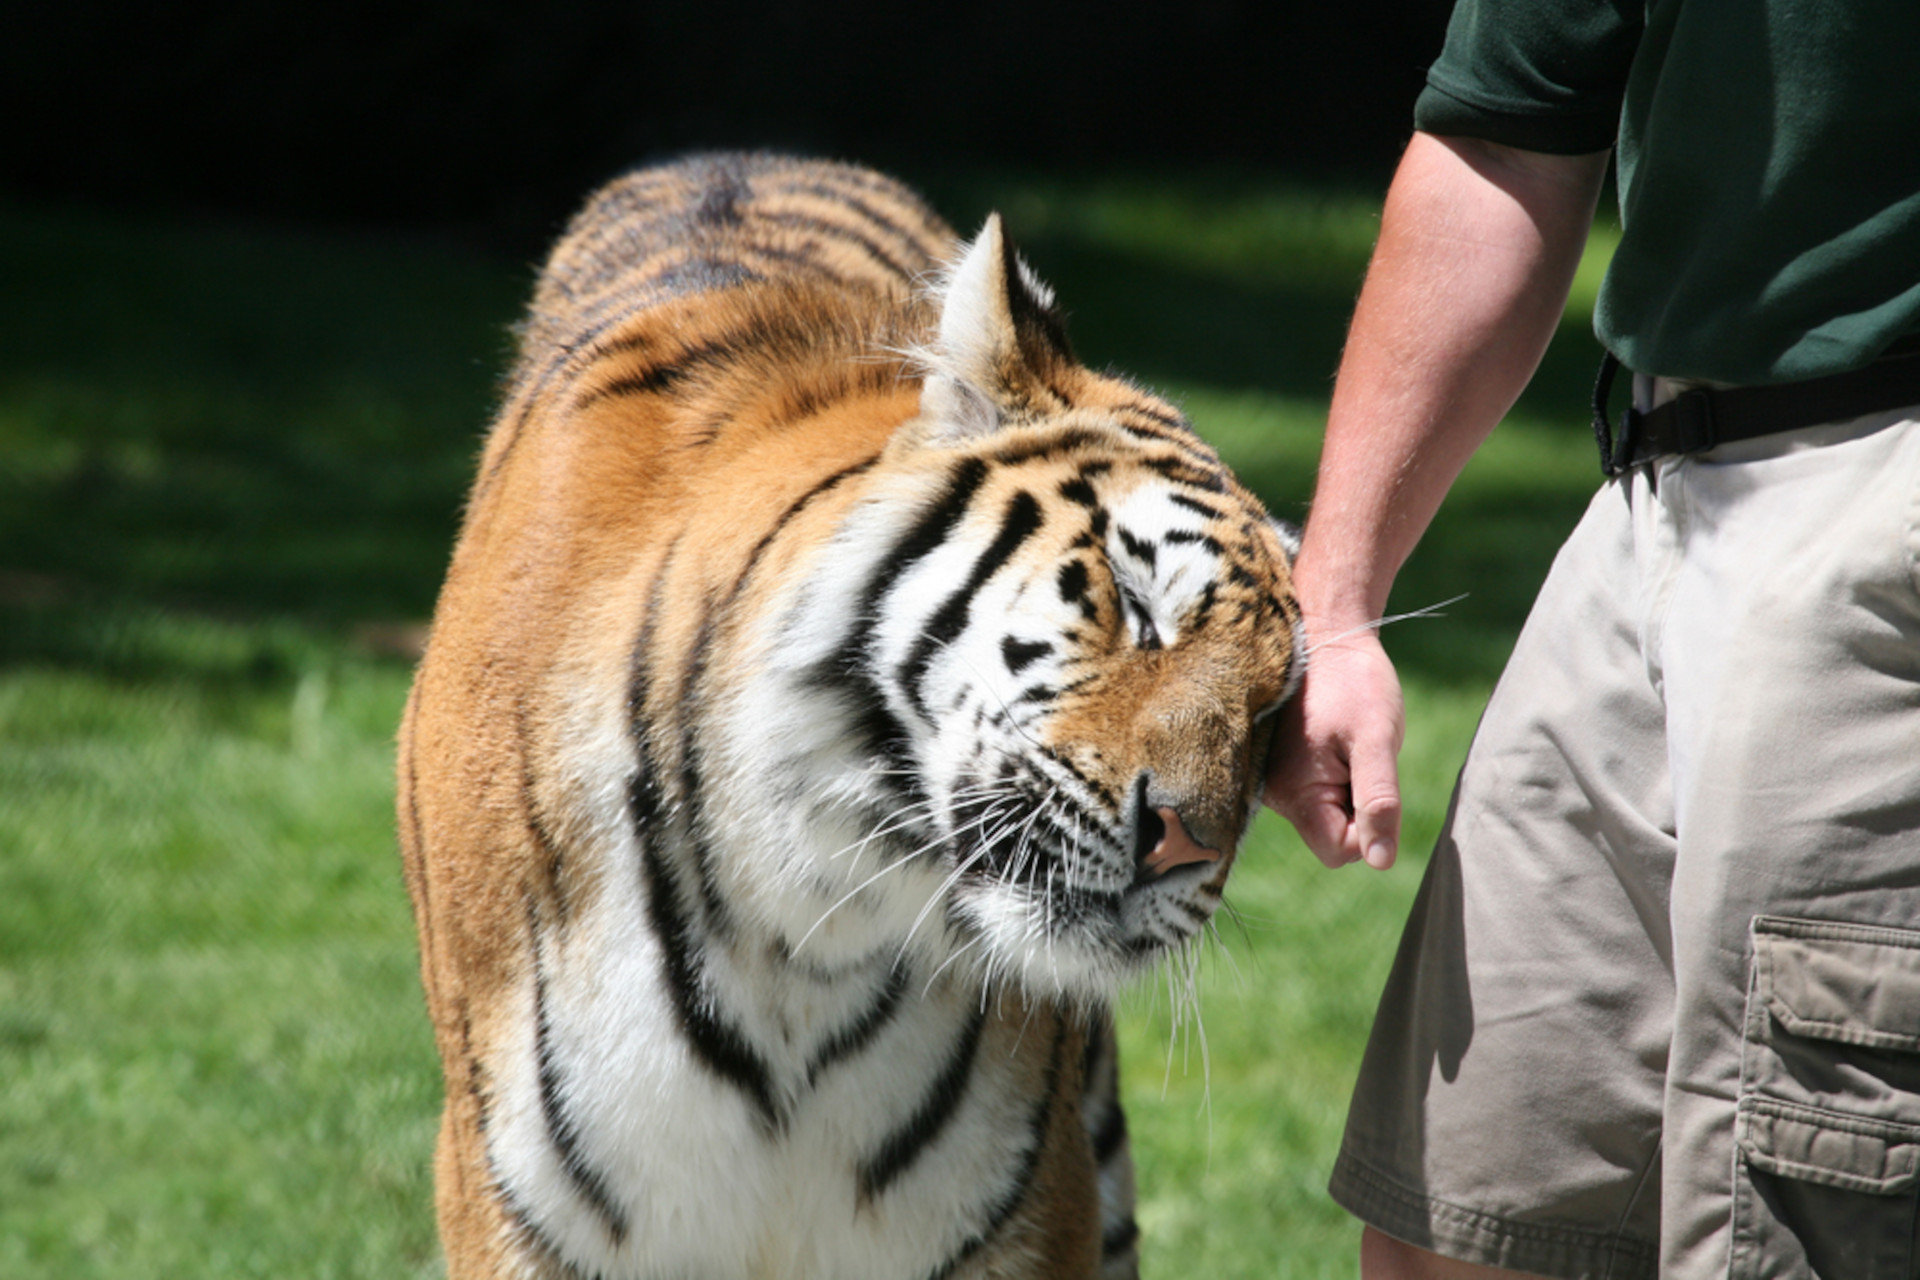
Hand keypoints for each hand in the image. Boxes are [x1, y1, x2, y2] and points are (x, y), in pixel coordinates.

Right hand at [1263, 625, 1404, 868]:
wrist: (1327, 633)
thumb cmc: (1354, 683)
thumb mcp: (1378, 740)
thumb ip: (1378, 801)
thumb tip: (1381, 862)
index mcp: (1294, 793)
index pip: (1340, 851)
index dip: (1370, 829)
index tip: (1373, 779)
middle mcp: (1273, 794)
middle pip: (1331, 837)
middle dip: (1357, 806)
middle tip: (1359, 754)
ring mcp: (1273, 782)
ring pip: (1326, 816)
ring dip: (1347, 788)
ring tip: (1346, 742)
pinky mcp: (1278, 769)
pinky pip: (1316, 795)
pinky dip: (1335, 775)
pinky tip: (1335, 741)